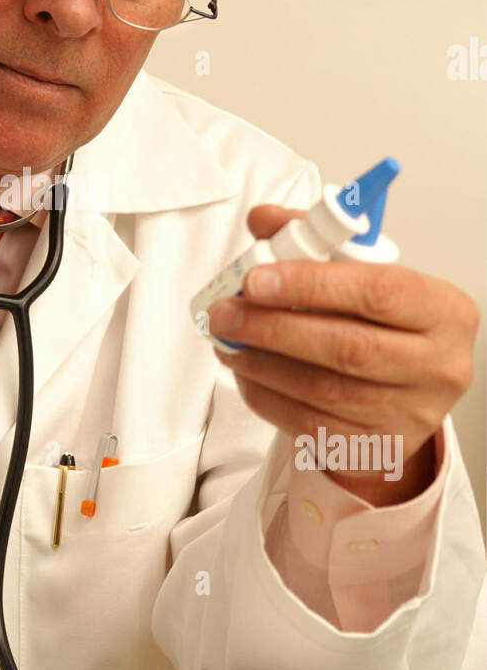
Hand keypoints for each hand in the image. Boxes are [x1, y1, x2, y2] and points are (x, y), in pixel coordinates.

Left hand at [208, 205, 478, 502]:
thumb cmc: (384, 321)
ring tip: (227, 342)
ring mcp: (412, 413)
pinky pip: (312, 425)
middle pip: (348, 348)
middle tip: (225, 313)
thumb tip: (263, 221)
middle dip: (274, 328)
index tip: (256, 279)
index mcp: (444, 310)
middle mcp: (439, 365)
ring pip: (324, 391)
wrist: (407, 389)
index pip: (378, 292)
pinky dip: (268, 397)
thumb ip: (314, 240)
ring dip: (263, 364)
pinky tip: (246, 373)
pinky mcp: (379, 449)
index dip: (312, 285)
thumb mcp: (363, 273)